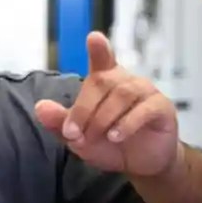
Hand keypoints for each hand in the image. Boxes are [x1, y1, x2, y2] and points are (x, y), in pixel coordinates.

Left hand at [35, 32, 184, 178]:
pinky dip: (127, 124)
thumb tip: (39, 107)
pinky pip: (144, 110)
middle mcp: (126, 81)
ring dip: (104, 118)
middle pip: (102, 82)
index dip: (99, 48)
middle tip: (74, 134)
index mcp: (106, 81)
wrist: (141, 165)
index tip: (94, 37)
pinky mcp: (161, 108)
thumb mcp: (80, 138)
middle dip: (84, 109)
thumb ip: (61, 123)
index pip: (102, 59)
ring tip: (98, 138)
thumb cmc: (111, 145)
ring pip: (122, 95)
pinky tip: (115, 137)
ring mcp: (146, 92)